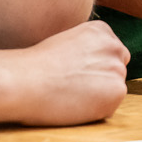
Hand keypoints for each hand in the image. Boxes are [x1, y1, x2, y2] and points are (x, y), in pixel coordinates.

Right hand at [8, 20, 130, 125]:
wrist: (24, 81)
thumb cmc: (35, 66)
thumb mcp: (66, 43)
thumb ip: (86, 50)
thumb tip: (95, 67)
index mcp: (101, 30)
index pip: (111, 52)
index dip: (93, 66)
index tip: (75, 71)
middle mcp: (114, 46)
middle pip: (117, 69)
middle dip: (101, 79)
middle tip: (74, 86)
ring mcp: (117, 69)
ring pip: (114, 88)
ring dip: (98, 95)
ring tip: (70, 94)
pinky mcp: (116, 92)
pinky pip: (110, 106)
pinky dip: (95, 110)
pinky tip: (74, 104)